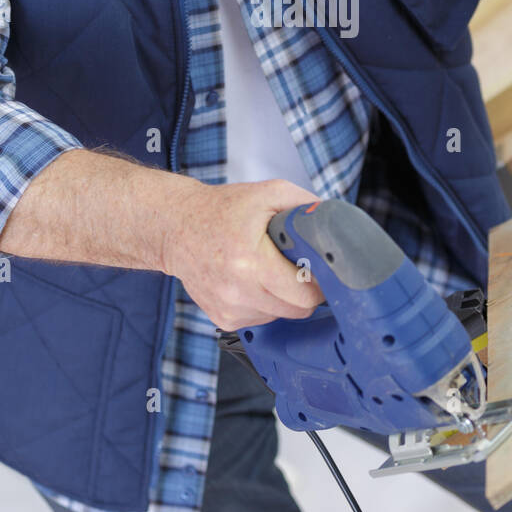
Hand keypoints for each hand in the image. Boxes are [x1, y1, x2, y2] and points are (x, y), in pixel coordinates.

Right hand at [160, 178, 325, 330]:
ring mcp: (229, 310)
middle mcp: (237, 292)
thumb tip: (336, 224)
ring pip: (281, 317)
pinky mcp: (223, 319)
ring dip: (283, 297)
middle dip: (305, 289)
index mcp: (250, 262)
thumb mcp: (269, 193)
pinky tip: (251, 280)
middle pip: (298, 310)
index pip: (306, 295)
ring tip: (267, 269)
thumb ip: (306, 206)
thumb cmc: (220, 210)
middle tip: (297, 267)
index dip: (320, 282)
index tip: (319, 269)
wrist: (175, 226)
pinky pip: (262, 319)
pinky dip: (264, 303)